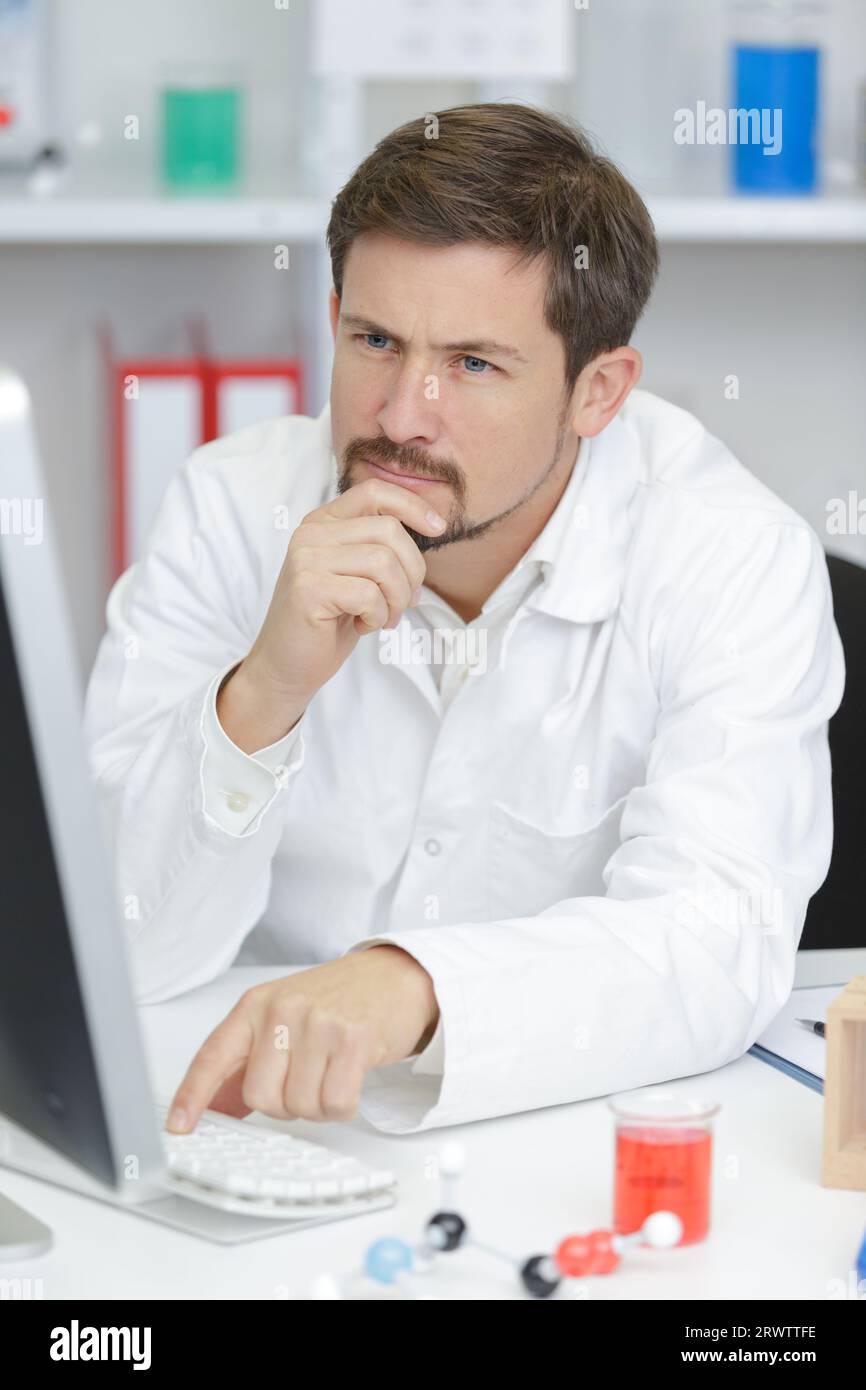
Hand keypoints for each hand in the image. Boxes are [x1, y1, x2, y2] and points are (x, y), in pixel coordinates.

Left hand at [164, 946, 439, 1131]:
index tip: (178, 1126)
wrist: (393, 977)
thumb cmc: (336, 1000)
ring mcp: (319, 1023)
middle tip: (305, 1081)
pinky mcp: (355, 1039)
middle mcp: (283, 1010)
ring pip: (299, 1106)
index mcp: (256, 1005)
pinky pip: (335, 1103)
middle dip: (283, 1105)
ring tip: (331, 1073)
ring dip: (317, 1106)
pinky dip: (343, 1105)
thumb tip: (216, 1108)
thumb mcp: (283, 1019)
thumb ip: (249, 1062)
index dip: (193, 1094)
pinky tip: (350, 1080)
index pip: (214, 1055)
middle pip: (261, 1096)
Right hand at [217, 478, 447, 751]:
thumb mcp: (358, 574)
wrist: (288, 665)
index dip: (412, 505)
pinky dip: (378, 616)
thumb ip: (380, 546)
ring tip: (383, 617)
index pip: (374, 491)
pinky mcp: (308, 589)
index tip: (438, 529)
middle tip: (404, 603)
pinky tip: (364, 626)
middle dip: (412, 571)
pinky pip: (368, 594)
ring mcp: (306, 559)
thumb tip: (432, 526)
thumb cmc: (329, 621)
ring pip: (383, 563)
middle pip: (388, 530)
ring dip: (396, 599)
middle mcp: (311, 533)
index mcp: (324, 522)